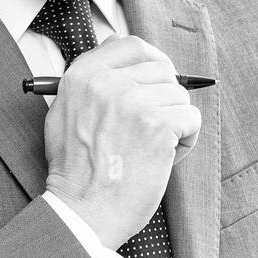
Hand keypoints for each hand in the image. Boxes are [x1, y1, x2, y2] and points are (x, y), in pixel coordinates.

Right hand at [43, 35, 202, 249]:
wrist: (83, 211)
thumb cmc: (76, 173)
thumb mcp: (65, 114)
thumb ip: (91, 85)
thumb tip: (125, 66)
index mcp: (83, 75)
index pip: (132, 45)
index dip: (154, 61)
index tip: (161, 79)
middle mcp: (107, 82)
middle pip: (163, 71)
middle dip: (166, 100)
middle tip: (154, 129)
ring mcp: (134, 102)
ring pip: (180, 96)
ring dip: (176, 124)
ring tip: (153, 150)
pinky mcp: (157, 125)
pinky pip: (192, 118)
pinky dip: (186, 141)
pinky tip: (165, 158)